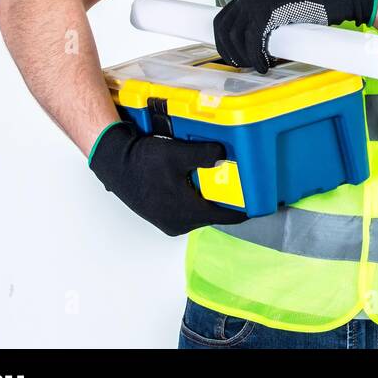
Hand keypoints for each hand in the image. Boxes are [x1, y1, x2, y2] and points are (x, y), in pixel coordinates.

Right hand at [88, 122, 248, 235]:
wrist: (114, 163)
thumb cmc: (142, 162)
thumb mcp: (177, 154)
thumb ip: (204, 155)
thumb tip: (225, 154)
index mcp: (188, 213)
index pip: (228, 217)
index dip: (246, 209)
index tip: (262, 202)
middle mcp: (180, 223)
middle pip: (215, 214)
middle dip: (228, 200)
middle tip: (241, 182)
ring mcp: (169, 221)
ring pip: (200, 211)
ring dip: (210, 198)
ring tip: (220, 179)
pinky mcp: (162, 215)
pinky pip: (187, 209)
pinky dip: (195, 198)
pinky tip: (196, 180)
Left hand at [213, 0, 377, 72]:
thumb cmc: (320, 1)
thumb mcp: (287, 2)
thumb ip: (270, 15)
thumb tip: (259, 41)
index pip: (224, 17)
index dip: (224, 40)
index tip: (232, 55)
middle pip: (224, 27)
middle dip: (229, 51)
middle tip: (241, 66)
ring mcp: (260, 1)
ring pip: (236, 36)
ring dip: (243, 56)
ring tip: (256, 67)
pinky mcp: (271, 12)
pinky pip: (253, 41)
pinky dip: (256, 57)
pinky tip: (265, 66)